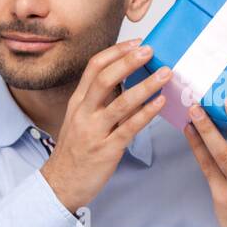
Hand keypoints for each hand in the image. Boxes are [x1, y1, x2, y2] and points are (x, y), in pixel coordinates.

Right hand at [41, 39, 170, 213]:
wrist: (60, 184)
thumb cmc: (75, 151)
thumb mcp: (81, 120)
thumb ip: (101, 101)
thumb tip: (128, 81)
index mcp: (78, 102)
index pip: (94, 67)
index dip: (116, 52)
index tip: (136, 42)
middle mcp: (84, 113)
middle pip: (105, 78)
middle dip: (129, 61)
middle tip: (150, 50)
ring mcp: (94, 131)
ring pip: (121, 103)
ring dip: (145, 86)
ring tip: (165, 74)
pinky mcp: (107, 150)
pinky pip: (129, 128)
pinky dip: (146, 114)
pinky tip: (160, 103)